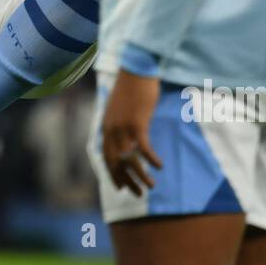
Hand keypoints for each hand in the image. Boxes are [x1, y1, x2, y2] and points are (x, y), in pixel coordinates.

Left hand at [101, 70, 162, 195]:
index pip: (106, 157)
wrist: (135, 70)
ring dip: (140, 175)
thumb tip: (124, 138)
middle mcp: (111, 130)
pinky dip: (151, 159)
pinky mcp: (137, 123)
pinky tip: (159, 166)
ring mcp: (123, 127)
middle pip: (116, 163)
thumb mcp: (119, 109)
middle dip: (126, 181)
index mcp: (106, 127)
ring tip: (151, 187)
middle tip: (137, 194)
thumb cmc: (131, 88)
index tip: (120, 187)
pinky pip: (143, 148)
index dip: (113, 174)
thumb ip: (118, 124)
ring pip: (130, 160)